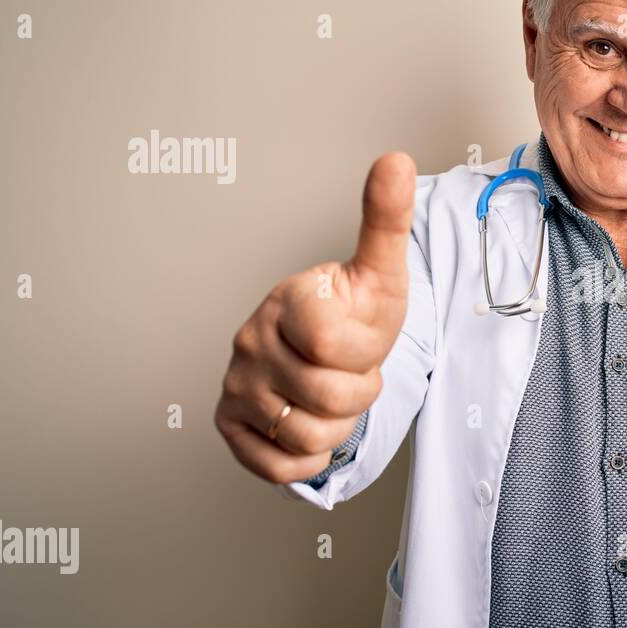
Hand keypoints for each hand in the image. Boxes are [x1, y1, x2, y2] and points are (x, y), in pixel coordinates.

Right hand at [215, 153, 416, 483]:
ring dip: (337, 425)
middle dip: (358, 393)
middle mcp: (251, 341)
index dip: (366, 354)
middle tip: (350, 371)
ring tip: (331, 394)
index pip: (337, 346)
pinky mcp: (229, 428)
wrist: (326, 354)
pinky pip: (281, 467)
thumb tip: (397, 160)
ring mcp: (236, 386)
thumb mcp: (380, 271)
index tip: (360, 339)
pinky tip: (310, 422)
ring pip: (308, 436)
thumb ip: (387, 219)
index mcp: (287, 300)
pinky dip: (308, 458)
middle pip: (330, 397)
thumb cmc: (355, 313)